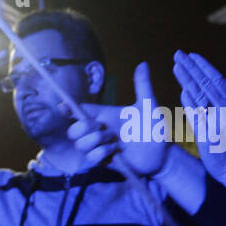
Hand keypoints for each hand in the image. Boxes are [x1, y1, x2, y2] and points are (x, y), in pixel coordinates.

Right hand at [67, 62, 172, 176]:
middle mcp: (99, 131)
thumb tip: (143, 63)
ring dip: (96, 141)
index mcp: (105, 115)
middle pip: (73, 130)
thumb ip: (143, 86)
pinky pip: (90, 158)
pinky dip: (101, 153)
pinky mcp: (104, 162)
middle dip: (83, 128)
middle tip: (103, 129)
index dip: (67, 109)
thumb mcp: (149, 106)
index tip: (62, 107)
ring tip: (115, 141)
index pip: (79, 110)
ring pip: (80, 144)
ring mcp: (100, 147)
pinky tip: (116, 152)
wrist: (163, 155)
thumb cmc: (155, 129)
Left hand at [172, 51, 225, 184]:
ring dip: (187, 80)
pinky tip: (182, 91)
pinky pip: (198, 117)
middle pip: (206, 84)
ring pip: (201, 97)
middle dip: (191, 68)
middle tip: (178, 54)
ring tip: (176, 67)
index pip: (217, 80)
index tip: (192, 55)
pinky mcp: (209, 136)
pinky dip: (190, 103)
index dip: (204, 67)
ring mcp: (217, 123)